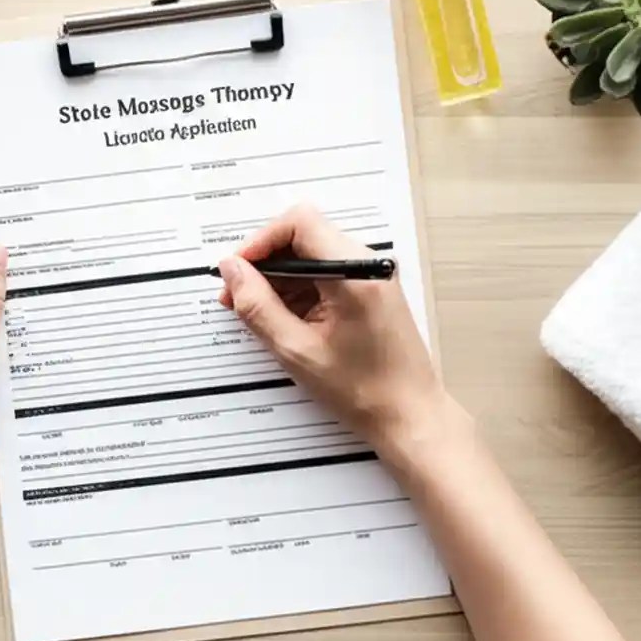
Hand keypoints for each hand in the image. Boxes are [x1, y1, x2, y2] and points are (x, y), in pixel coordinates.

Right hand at [217, 205, 448, 459]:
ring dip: (280, 279)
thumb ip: (257, 305)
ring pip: (311, 256)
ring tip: (258, 315)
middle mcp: (367, 264)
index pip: (299, 223)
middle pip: (303, 236)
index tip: (237, 270)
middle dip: (265, 263)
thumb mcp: (296, 349)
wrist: (409, 416)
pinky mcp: (369, 291)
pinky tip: (285, 320)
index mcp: (354, 272)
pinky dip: (299, 291)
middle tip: (237, 296)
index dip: (259, 241)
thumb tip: (232, 271)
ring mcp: (371, 277)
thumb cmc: (364, 391)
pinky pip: (325, 275)